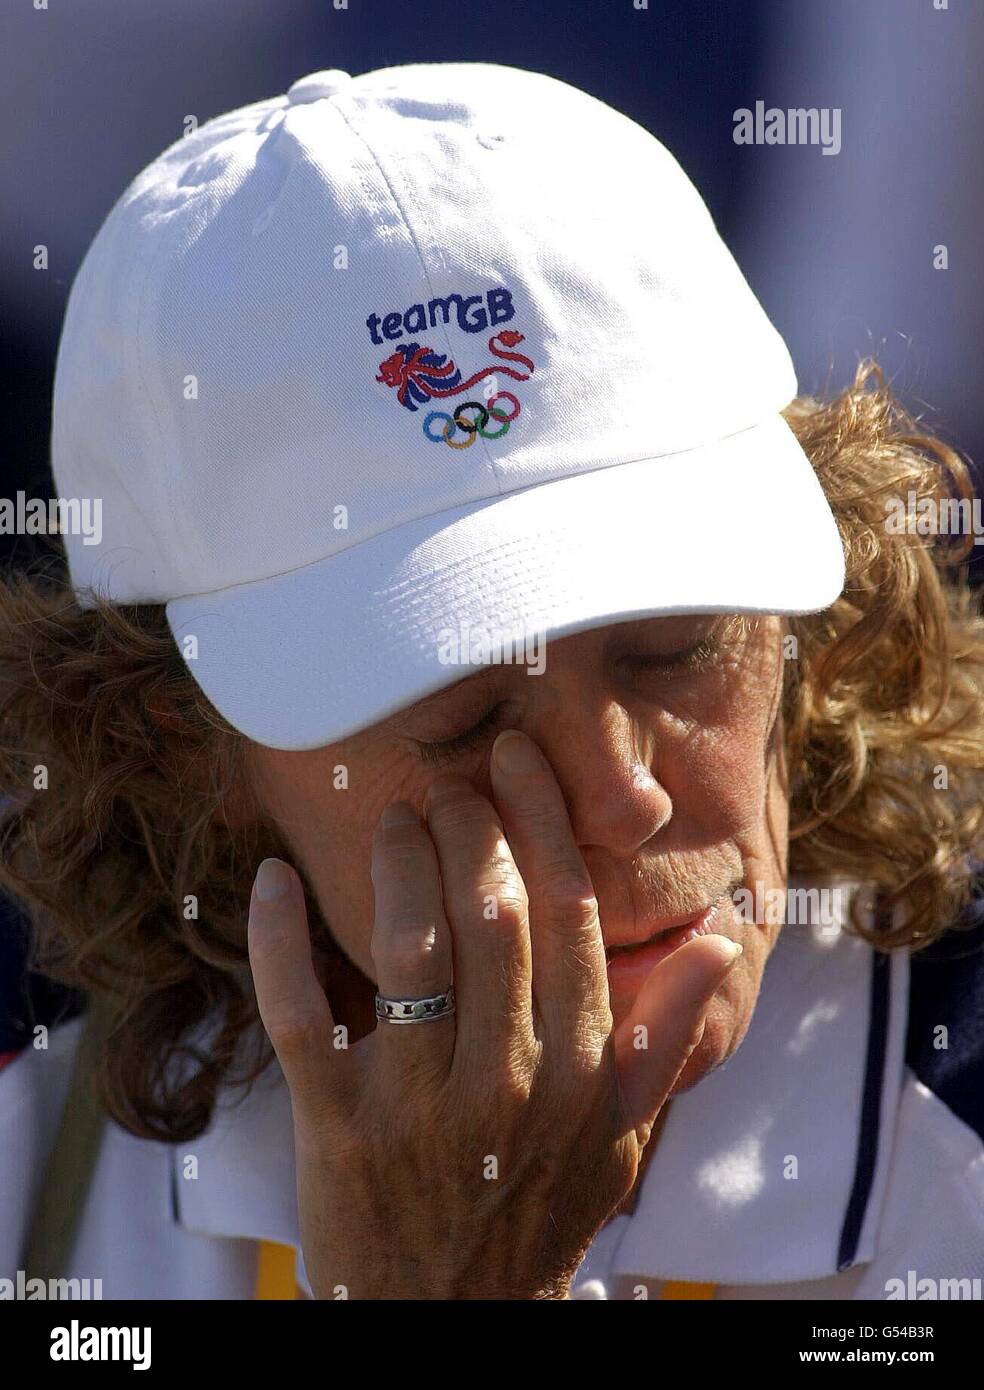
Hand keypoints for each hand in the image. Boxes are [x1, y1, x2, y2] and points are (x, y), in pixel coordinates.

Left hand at [247, 729, 740, 1299]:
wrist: (448, 1318)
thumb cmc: (538, 1209)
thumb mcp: (621, 1136)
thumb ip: (665, 1034)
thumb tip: (715, 935)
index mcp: (577, 1074)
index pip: (570, 916)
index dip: (544, 823)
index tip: (519, 760)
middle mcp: (502, 1083)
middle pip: (491, 917)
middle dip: (470, 826)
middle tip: (452, 783)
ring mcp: (414, 1106)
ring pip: (406, 951)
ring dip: (397, 864)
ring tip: (393, 817)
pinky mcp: (333, 1128)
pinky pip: (297, 1015)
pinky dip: (278, 940)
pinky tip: (272, 879)